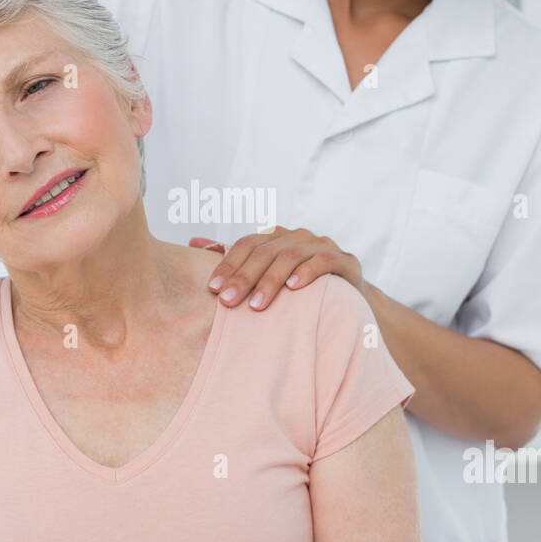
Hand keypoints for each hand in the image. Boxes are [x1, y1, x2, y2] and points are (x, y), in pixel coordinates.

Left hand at [190, 228, 364, 308]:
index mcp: (276, 236)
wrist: (348, 299)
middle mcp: (297, 236)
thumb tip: (192, 242)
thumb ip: (234, 257)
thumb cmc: (298, 286)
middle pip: (266, 251)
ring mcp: (322, 245)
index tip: (213, 289)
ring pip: (291, 256)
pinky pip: (324, 261)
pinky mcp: (345, 260)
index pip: (247, 245)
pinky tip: (294, 287)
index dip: (229, 265)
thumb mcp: (265, 271)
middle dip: (245, 278)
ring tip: (257, 305)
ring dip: (271, 280)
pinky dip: (308, 272)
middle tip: (229, 302)